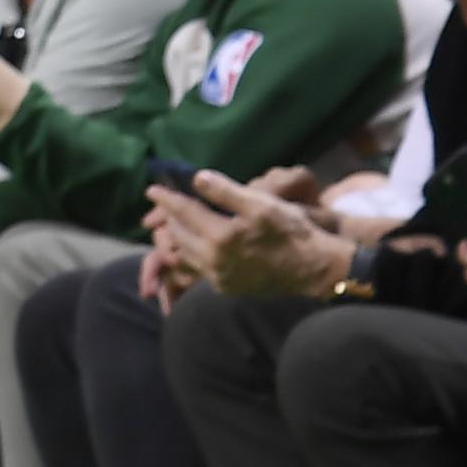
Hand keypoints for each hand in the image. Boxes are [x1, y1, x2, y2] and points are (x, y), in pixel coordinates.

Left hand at [154, 170, 353, 299]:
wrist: (315, 270)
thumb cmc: (293, 232)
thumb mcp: (262, 205)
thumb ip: (227, 192)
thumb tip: (197, 178)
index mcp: (220, 237)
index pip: (183, 213)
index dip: (166, 199)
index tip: (151, 189)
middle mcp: (213, 261)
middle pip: (179, 235)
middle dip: (170, 218)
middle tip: (167, 204)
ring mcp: (218, 278)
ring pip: (185, 253)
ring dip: (178, 237)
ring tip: (179, 222)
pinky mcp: (226, 288)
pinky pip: (198, 268)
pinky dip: (192, 252)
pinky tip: (199, 243)